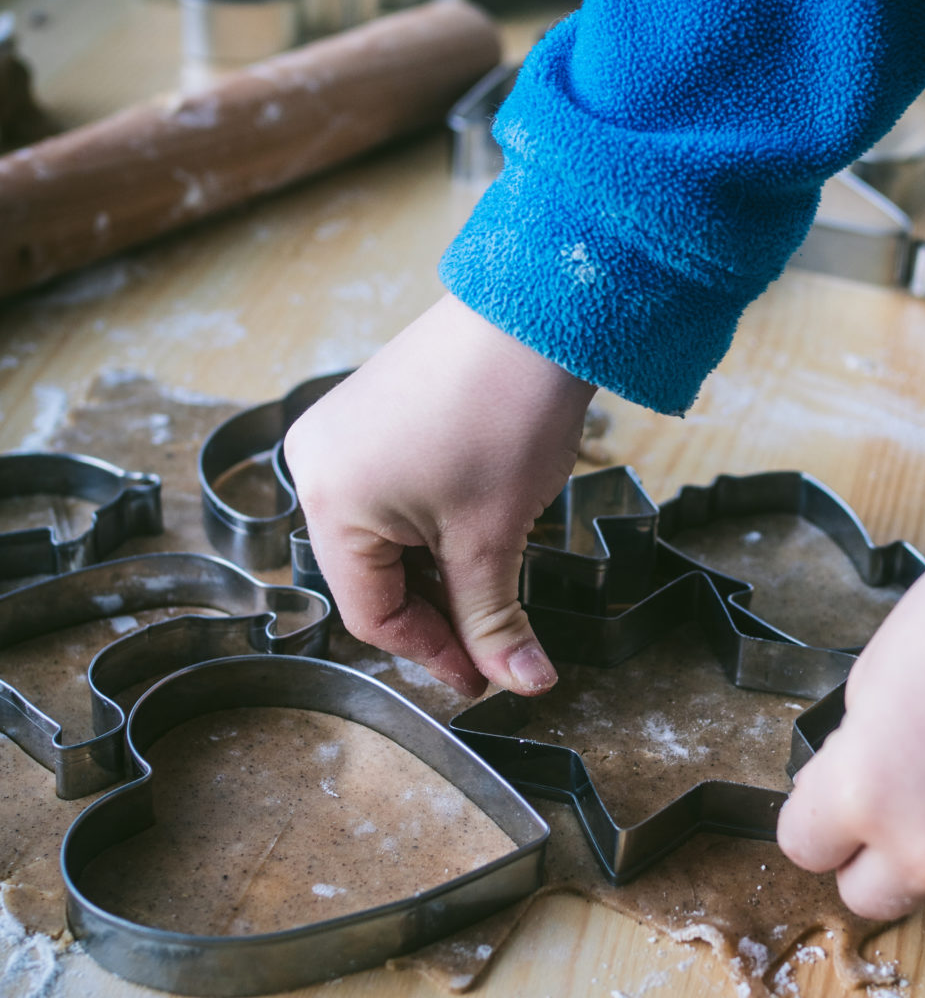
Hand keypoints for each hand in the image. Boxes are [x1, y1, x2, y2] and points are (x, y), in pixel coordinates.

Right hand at [283, 295, 595, 698]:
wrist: (535, 313)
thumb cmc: (504, 413)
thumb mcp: (494, 536)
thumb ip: (495, 621)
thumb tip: (520, 684)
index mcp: (330, 501)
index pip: (373, 614)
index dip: (434, 654)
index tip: (485, 677)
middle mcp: (317, 465)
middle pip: (374, 578)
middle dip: (438, 613)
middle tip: (494, 645)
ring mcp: (341, 434)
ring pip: (386, 540)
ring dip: (439, 572)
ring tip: (496, 587)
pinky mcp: (372, 413)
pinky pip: (392, 497)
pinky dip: (434, 529)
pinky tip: (479, 535)